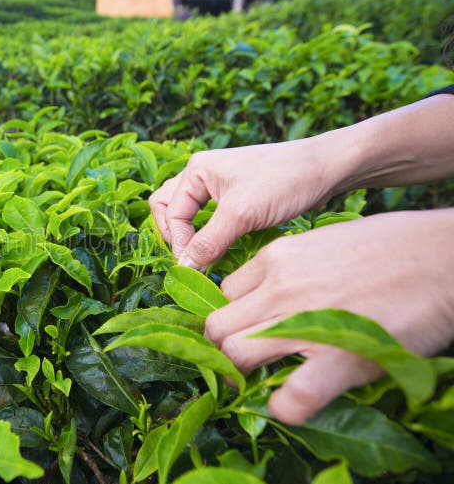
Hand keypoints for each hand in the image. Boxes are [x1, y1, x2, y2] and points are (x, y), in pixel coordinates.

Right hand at [148, 139, 345, 268]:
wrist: (328, 168)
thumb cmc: (285, 182)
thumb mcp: (242, 214)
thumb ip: (209, 242)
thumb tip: (184, 268)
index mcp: (197, 170)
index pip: (170, 212)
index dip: (178, 242)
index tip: (195, 267)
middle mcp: (202, 174)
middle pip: (169, 208)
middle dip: (175, 235)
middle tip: (191, 260)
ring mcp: (218, 184)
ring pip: (188, 212)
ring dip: (191, 235)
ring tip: (202, 256)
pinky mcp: (236, 196)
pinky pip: (208, 216)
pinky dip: (208, 233)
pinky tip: (221, 248)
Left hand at [206, 209, 453, 424]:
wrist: (444, 256)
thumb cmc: (394, 246)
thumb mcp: (324, 241)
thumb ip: (291, 266)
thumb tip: (276, 291)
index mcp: (276, 258)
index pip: (224, 293)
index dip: (231, 316)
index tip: (244, 330)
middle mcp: (279, 288)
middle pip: (217, 326)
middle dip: (223, 349)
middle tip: (243, 364)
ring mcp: (302, 322)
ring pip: (234, 355)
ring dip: (240, 376)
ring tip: (258, 384)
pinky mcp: (337, 358)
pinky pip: (291, 398)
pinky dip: (285, 408)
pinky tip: (291, 405)